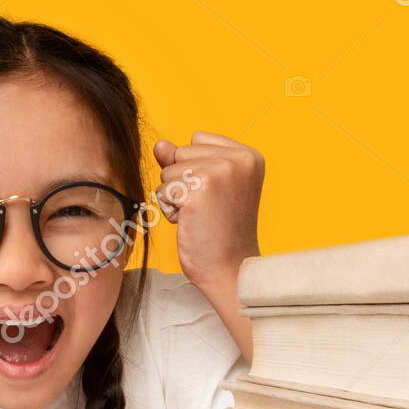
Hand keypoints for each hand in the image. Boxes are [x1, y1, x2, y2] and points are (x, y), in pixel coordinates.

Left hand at [152, 130, 262, 293]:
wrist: (231, 269)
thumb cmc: (220, 232)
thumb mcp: (207, 188)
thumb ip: (185, 161)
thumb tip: (160, 144)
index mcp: (248, 155)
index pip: (197, 139)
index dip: (195, 169)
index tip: (217, 196)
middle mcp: (238, 159)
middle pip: (180, 153)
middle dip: (183, 183)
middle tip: (208, 210)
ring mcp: (219, 172)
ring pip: (167, 172)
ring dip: (175, 198)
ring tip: (200, 217)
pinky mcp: (198, 189)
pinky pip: (162, 190)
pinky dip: (170, 210)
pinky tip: (191, 224)